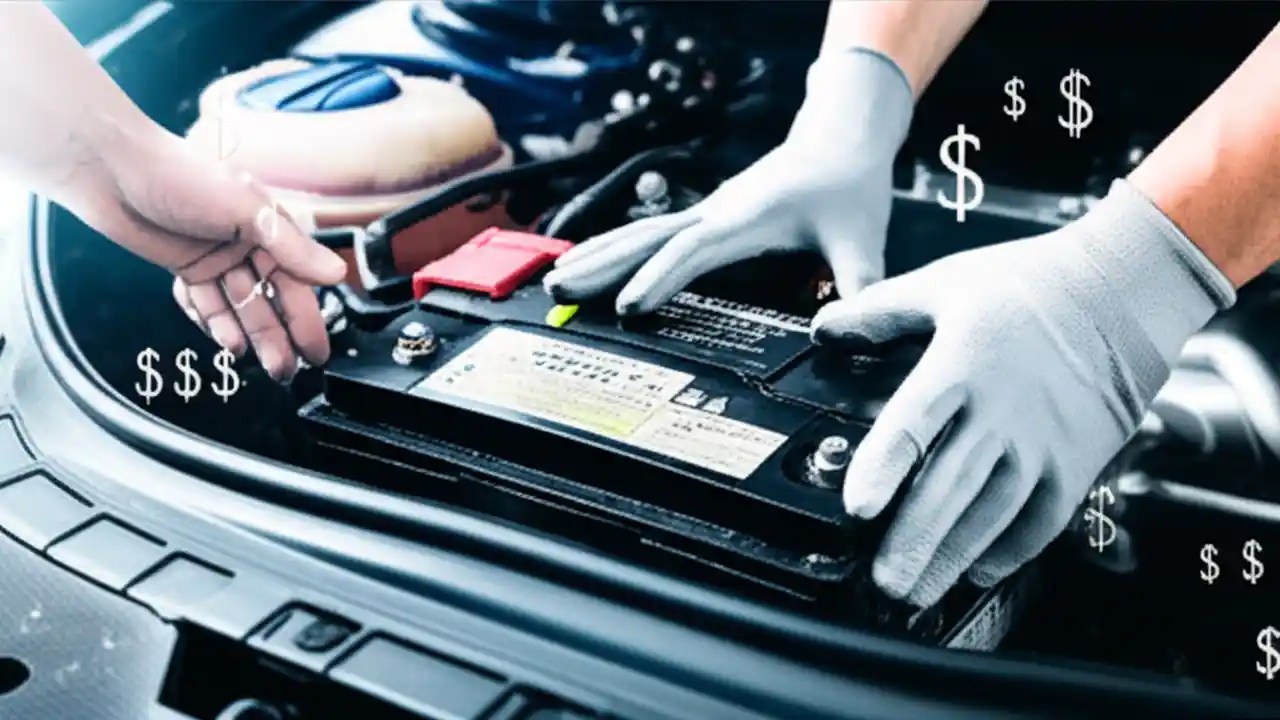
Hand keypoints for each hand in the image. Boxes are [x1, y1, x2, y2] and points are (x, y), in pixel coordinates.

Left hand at [64, 121, 346, 381]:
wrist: (111, 169)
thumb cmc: (179, 172)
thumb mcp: (247, 209)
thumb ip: (292, 247)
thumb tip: (336, 273)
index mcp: (269, 225)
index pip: (297, 280)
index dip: (307, 318)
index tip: (317, 350)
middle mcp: (247, 241)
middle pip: (270, 299)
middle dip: (281, 336)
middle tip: (291, 369)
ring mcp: (216, 256)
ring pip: (241, 306)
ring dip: (253, 337)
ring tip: (266, 366)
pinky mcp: (187, 266)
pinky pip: (207, 302)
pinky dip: (217, 323)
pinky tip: (229, 344)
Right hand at [543, 49, 913, 315]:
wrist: (840, 140)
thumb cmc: (848, 187)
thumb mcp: (863, 239)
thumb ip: (859, 284)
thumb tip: (848, 328)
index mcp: (747, 218)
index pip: (693, 250)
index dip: (660, 278)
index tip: (630, 306)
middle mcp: (717, 211)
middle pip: (648, 236)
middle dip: (603, 264)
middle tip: (557, 287)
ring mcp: (708, 211)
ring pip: (642, 231)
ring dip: (600, 254)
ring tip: (556, 278)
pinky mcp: (707, 215)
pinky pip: (653, 232)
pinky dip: (618, 248)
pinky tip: (594, 264)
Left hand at [812, 180, 1234, 607]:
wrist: (1123, 289)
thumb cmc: (1031, 284)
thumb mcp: (944, 283)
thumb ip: (879, 311)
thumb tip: (823, 326)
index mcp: (962, 364)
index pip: (915, 424)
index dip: (884, 469)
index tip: (857, 507)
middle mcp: (1002, 410)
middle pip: (951, 486)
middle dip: (913, 540)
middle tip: (882, 581)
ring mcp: (1042, 442)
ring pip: (992, 513)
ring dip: (952, 557)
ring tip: (917, 591)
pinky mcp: (1076, 462)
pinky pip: (1041, 519)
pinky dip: (1010, 551)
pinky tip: (977, 569)